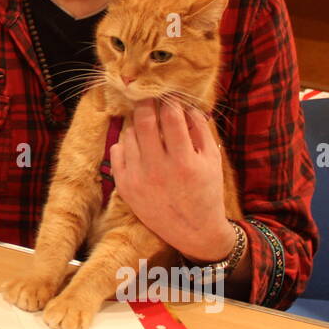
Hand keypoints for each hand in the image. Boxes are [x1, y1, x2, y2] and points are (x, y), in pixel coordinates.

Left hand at [109, 99, 232, 262]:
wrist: (194, 231)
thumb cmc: (206, 192)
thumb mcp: (212, 160)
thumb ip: (200, 129)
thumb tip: (186, 103)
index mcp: (184, 161)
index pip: (171, 116)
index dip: (170, 101)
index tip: (171, 97)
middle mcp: (158, 169)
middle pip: (144, 120)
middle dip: (147, 103)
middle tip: (151, 99)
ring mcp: (138, 178)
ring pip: (129, 133)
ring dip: (137, 122)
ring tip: (147, 123)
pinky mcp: (125, 186)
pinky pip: (117, 151)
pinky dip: (125, 141)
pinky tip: (137, 143)